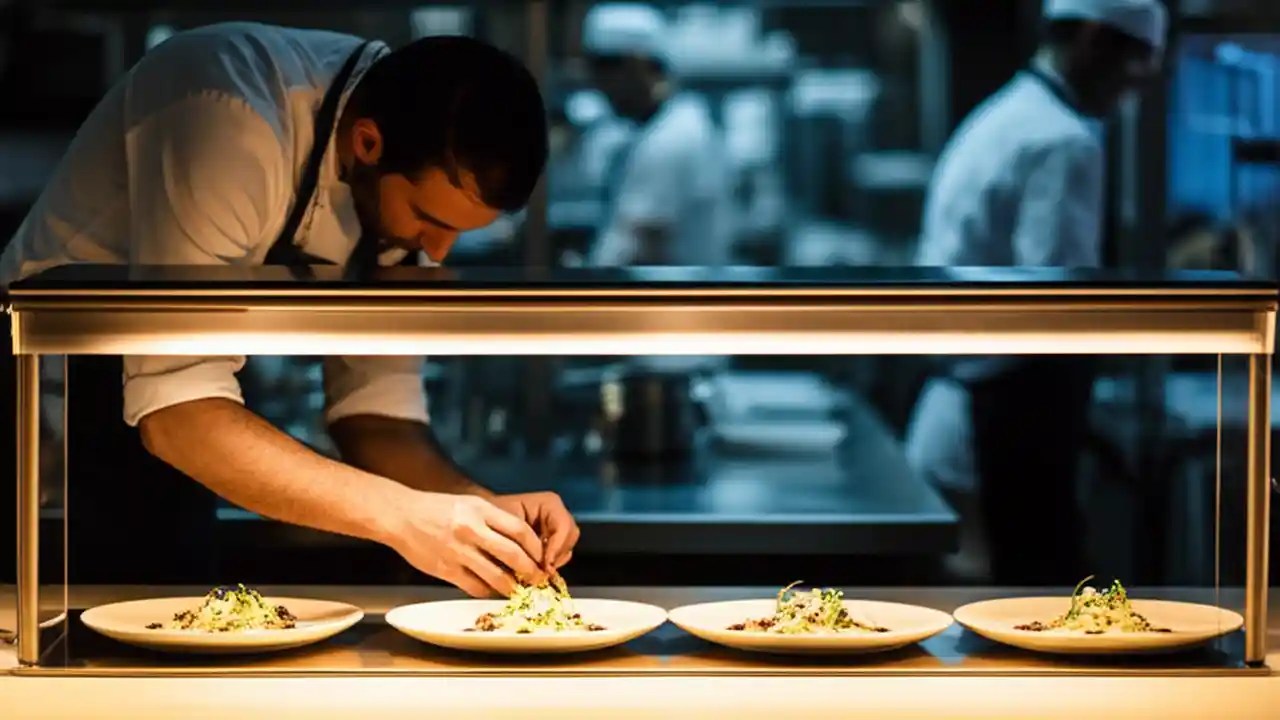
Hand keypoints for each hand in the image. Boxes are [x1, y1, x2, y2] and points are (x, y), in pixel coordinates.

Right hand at [385, 491, 544, 597]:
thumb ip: (493, 521)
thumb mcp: (469, 505)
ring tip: (518, 590)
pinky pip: (474, 586)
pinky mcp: (445, 569)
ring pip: (496, 576)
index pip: (520, 531)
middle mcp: (471, 530)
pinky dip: (487, 591)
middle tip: (538, 578)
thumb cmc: (437, 509)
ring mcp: (458, 551)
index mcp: (480, 510)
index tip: (541, 557)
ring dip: (511, 587)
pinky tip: (490, 589)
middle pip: (513, 555)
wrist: (400, 515)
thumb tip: (520, 544)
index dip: (536, 548)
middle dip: (531, 571)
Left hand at [491, 492, 579, 568]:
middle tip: (543, 571)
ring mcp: (554, 529)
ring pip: (567, 548)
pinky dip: (549, 565)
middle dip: (558, 555)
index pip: (563, 524)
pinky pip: (559, 556)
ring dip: (554, 562)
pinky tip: (535, 569)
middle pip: (570, 537)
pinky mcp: (550, 543)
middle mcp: (555, 514)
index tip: (546, 564)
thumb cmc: (490, 517)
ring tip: (537, 570)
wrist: (480, 520)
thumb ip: (523, 543)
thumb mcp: (504, 526)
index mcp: (548, 503)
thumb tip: (539, 568)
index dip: (558, 546)